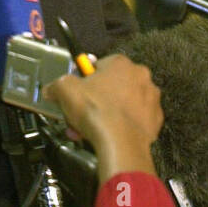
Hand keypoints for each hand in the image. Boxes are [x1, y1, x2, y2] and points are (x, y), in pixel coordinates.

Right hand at [43, 54, 162, 181]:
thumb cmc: (94, 110)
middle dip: (97, 99)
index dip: (85, 80)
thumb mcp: (65, 90)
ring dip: (110, 112)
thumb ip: (56, 85)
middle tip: (83, 115)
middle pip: (113, 85)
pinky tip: (112, 134)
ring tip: (94, 129)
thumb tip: (50, 90)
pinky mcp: (157, 120)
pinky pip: (136, 119)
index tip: (78, 94)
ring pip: (125, 103)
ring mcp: (152, 98)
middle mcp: (141, 76)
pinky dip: (125, 124)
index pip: (99, 65)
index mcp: (121, 63)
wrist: (121, 144)